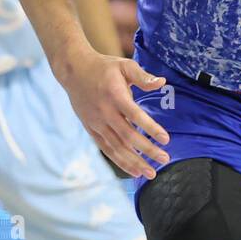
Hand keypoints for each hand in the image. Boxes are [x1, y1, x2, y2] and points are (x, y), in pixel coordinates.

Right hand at [58, 50, 170, 178]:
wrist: (74, 71)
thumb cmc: (104, 67)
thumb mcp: (124, 66)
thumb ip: (143, 76)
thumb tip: (162, 83)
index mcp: (115, 95)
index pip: (136, 115)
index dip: (151, 128)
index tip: (166, 139)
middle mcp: (105, 112)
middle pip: (128, 136)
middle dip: (147, 150)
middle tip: (165, 159)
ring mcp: (97, 123)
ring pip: (116, 147)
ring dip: (134, 162)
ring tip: (150, 173)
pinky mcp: (91, 129)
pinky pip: (106, 149)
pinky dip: (120, 161)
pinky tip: (133, 171)